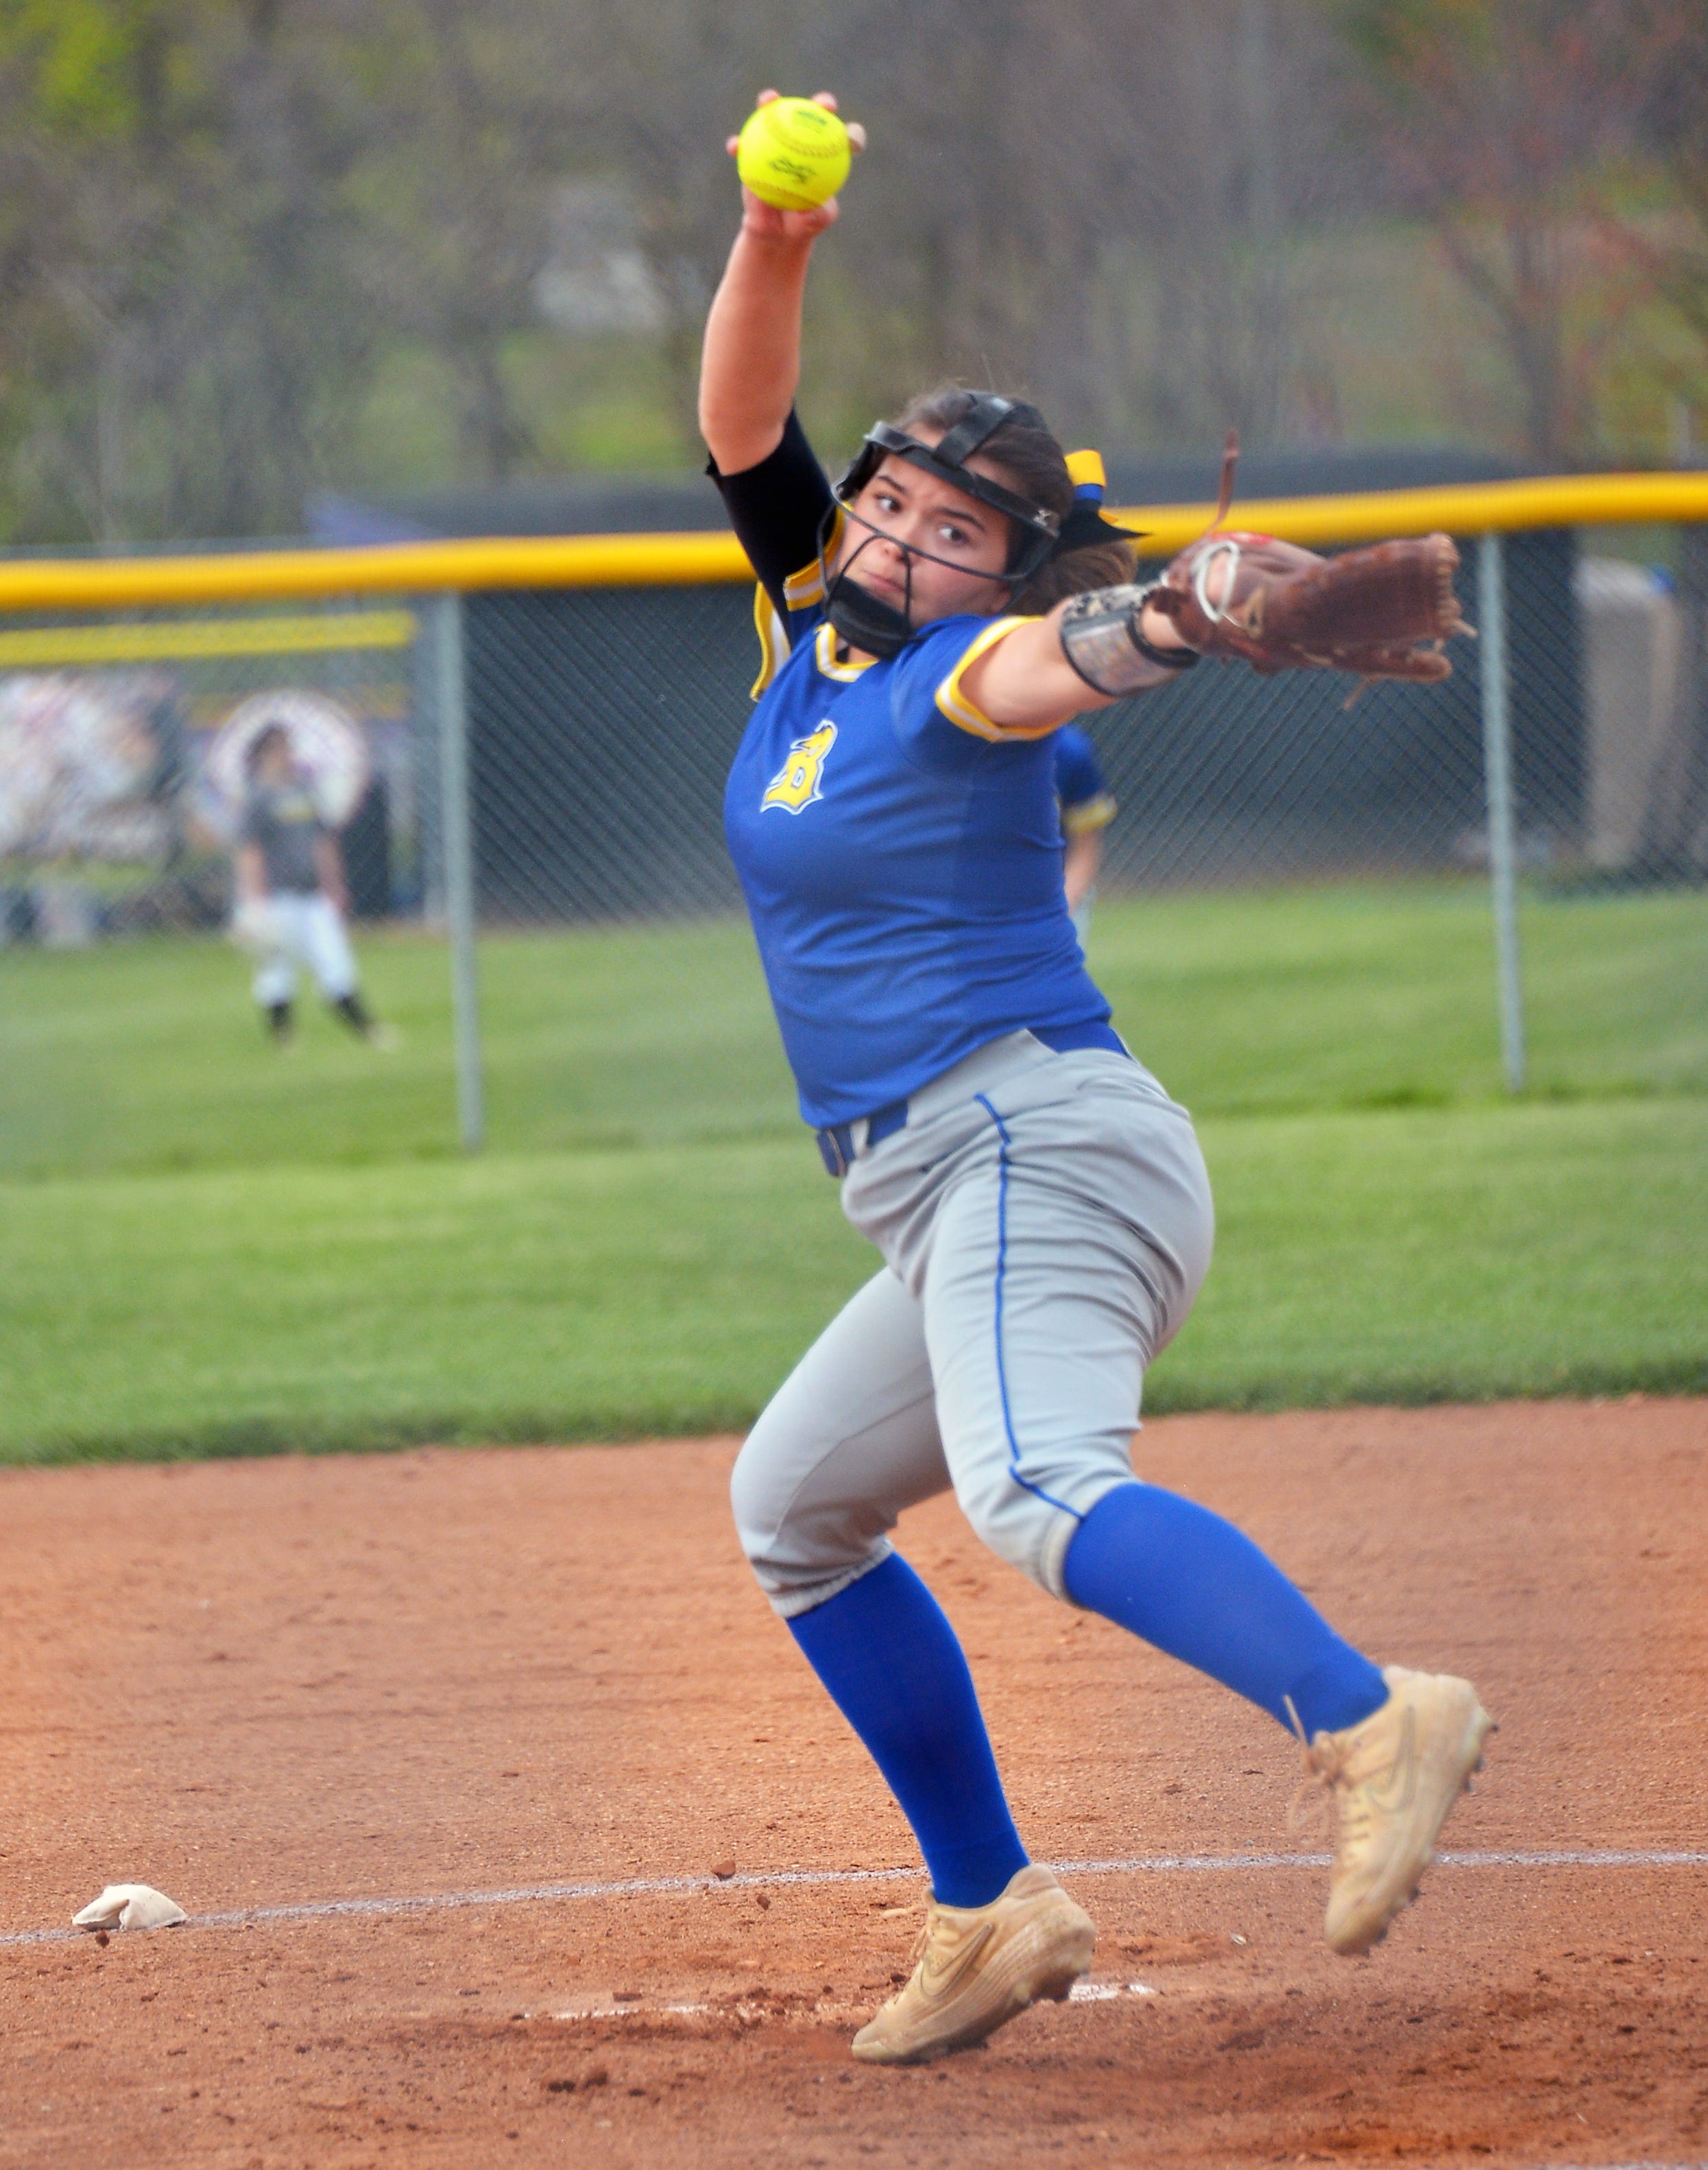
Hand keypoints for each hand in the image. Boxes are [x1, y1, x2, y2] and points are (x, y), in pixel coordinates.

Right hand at [727, 89, 864, 241]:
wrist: (779, 229)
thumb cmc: (803, 223)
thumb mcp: (816, 222)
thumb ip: (820, 215)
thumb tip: (814, 211)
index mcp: (828, 154)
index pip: (845, 140)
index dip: (853, 135)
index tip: (851, 140)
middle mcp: (805, 139)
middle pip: (815, 114)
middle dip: (823, 103)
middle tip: (824, 105)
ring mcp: (779, 141)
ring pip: (776, 115)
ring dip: (770, 101)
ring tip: (767, 99)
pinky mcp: (755, 151)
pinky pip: (745, 145)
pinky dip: (739, 144)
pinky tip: (735, 146)